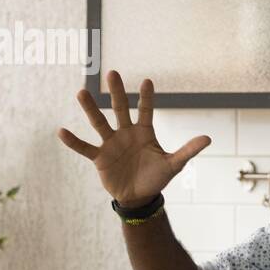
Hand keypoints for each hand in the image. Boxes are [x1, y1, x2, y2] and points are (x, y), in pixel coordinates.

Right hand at [57, 70, 210, 205]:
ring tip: (81, 92)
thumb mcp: (174, 164)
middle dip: (116, 92)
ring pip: (99, 122)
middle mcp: (126, 133)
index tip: (147, 81)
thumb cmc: (157, 178)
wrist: (140, 196)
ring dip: (90, 109)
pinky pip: (84, 147)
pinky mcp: (99, 157)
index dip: (146, 97)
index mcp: (144, 132)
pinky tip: (61, 131)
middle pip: (120, 109)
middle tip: (112, 73)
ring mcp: (111, 144)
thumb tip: (208, 138)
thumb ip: (188, 150)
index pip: (145, 110)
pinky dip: (74, 141)